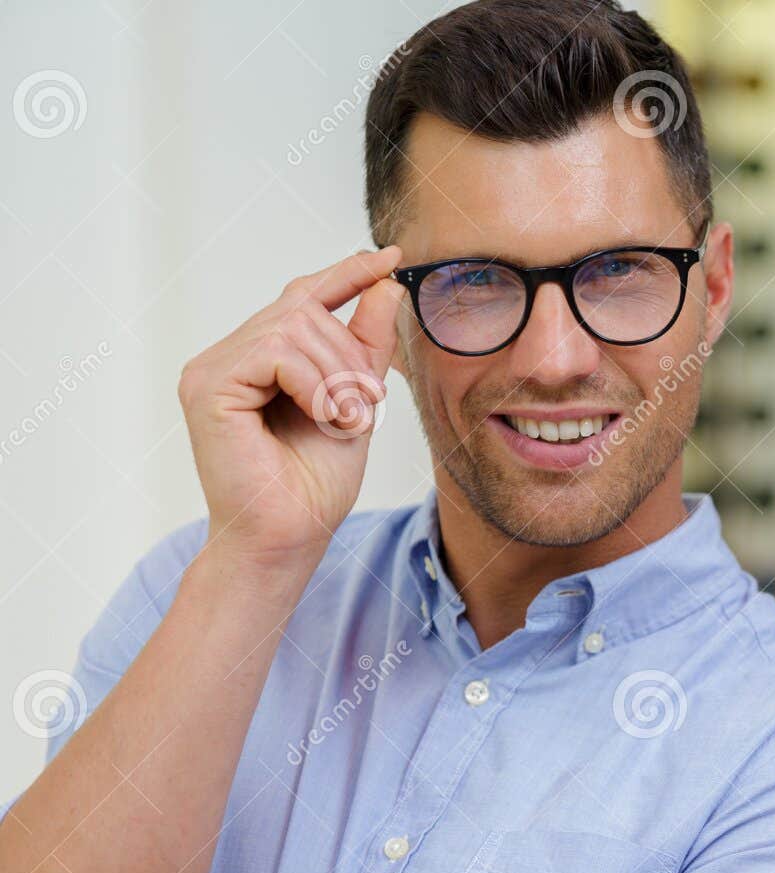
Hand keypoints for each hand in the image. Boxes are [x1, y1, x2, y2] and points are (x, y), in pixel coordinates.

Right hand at [178, 247, 405, 564]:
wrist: (290, 537)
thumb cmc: (315, 483)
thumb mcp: (355, 401)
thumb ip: (365, 346)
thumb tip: (385, 286)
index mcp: (256, 358)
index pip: (302, 297)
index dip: (346, 274)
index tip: (391, 258)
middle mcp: (227, 356)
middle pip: (304, 309)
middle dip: (350, 355)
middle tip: (364, 408)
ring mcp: (211, 369)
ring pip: (293, 327)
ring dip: (337, 376)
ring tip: (345, 421)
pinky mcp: (207, 387)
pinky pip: (275, 352)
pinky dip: (314, 384)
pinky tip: (324, 418)